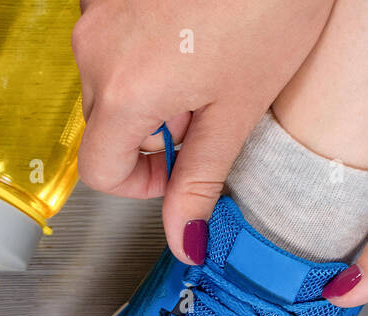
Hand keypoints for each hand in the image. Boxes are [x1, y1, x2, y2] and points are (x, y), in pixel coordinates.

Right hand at [73, 0, 333, 263]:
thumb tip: (184, 240)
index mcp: (123, 91)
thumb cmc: (271, 1)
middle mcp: (96, 49)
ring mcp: (100, 11)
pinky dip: (150, 51)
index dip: (141, 185)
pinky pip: (118, 40)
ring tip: (210, 63)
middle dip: (153, 133)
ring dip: (152, 90)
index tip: (178, 172)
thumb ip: (203, 180)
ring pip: (111, 80)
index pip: (99, 172)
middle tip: (209, 111)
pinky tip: (197, 32)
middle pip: (105, 125)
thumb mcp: (240, 108)